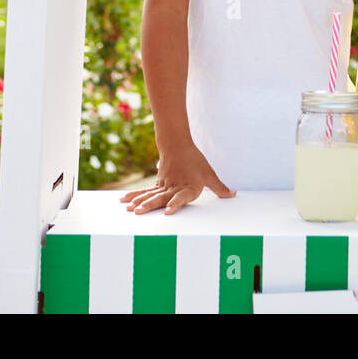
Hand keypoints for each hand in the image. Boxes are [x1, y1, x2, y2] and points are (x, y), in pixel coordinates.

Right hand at [120, 145, 234, 213]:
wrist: (178, 146)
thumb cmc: (195, 162)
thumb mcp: (209, 174)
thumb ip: (220, 187)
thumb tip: (233, 195)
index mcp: (188, 187)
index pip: (181, 197)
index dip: (175, 204)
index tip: (168, 212)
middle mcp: (174, 187)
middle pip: (160, 197)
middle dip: (150, 205)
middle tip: (139, 212)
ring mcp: (163, 186)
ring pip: (150, 195)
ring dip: (140, 202)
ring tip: (131, 210)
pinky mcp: (157, 185)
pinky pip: (144, 192)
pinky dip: (134, 196)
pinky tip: (124, 202)